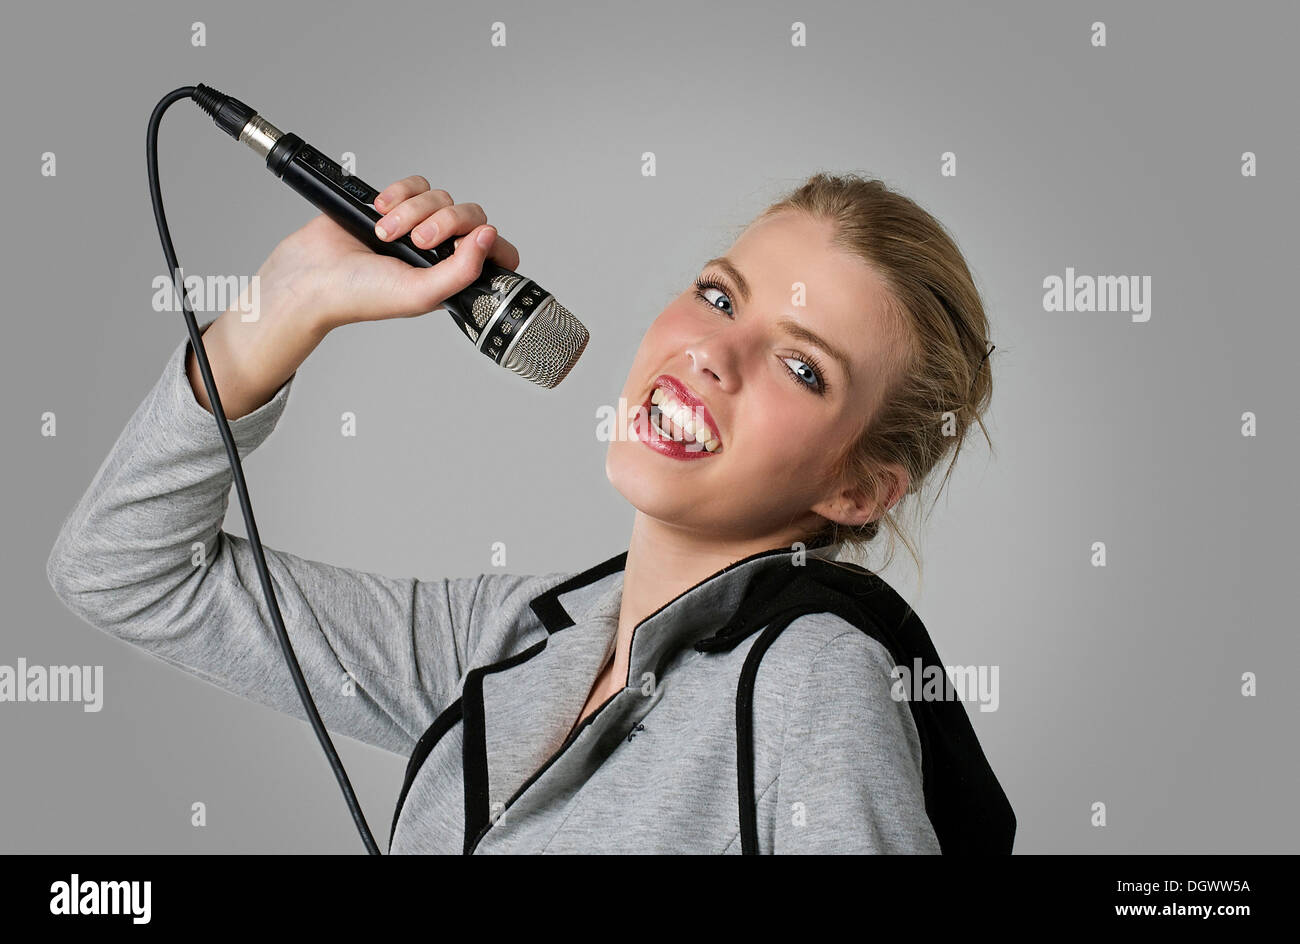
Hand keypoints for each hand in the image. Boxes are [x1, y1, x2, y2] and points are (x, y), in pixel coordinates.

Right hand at [257, 175, 522, 333]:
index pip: (495, 253)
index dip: (491, 244)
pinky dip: (399, 193)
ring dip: (413, 211)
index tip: (471, 244)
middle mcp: (439, 252)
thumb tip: (490, 238)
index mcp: (452, 277)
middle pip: (470, 216)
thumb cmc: (361, 295)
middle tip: (419, 240)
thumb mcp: (421, 293)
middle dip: (445, 222)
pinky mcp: (395, 205)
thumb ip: (463, 271)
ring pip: (441, 197)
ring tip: (385, 233)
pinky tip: (380, 212)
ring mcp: (417, 226)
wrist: (312, 275)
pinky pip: (415, 185)